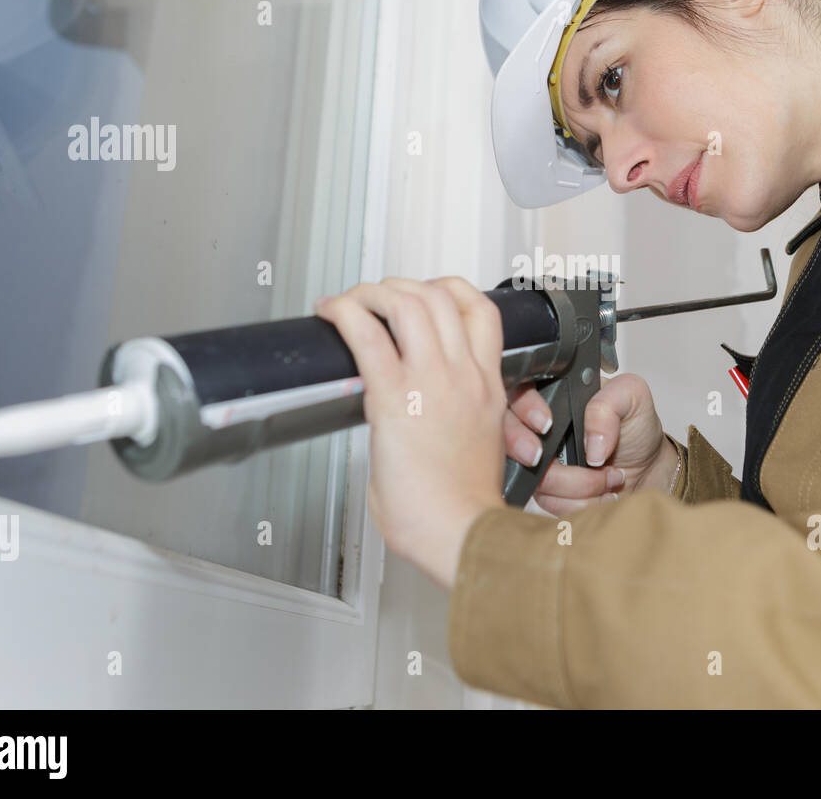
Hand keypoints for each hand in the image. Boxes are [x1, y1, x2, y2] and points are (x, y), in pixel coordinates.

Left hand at [314, 276, 506, 589]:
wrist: (464, 534)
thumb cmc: (465, 511)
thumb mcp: (475, 451)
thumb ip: (451, 425)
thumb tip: (414, 427)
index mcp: (487, 389)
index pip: (482, 313)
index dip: (451, 291)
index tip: (427, 295)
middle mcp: (464, 376)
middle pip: (441, 295)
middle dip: (405, 285)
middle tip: (379, 297)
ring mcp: (433, 382)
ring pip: (409, 302)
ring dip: (376, 292)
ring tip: (353, 301)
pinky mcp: (395, 399)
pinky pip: (368, 337)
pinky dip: (346, 314)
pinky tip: (332, 314)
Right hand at [504, 373, 678, 514]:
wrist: (650, 470)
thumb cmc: (636, 428)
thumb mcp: (632, 396)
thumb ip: (609, 404)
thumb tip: (590, 444)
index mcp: (552, 394)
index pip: (516, 392)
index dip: (523, 409)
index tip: (546, 424)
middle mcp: (538, 429)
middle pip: (508, 438)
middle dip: (527, 450)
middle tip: (547, 456)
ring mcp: (539, 464)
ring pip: (535, 478)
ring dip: (578, 484)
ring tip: (608, 475)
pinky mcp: (548, 494)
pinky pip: (551, 503)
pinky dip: (582, 502)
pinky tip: (601, 492)